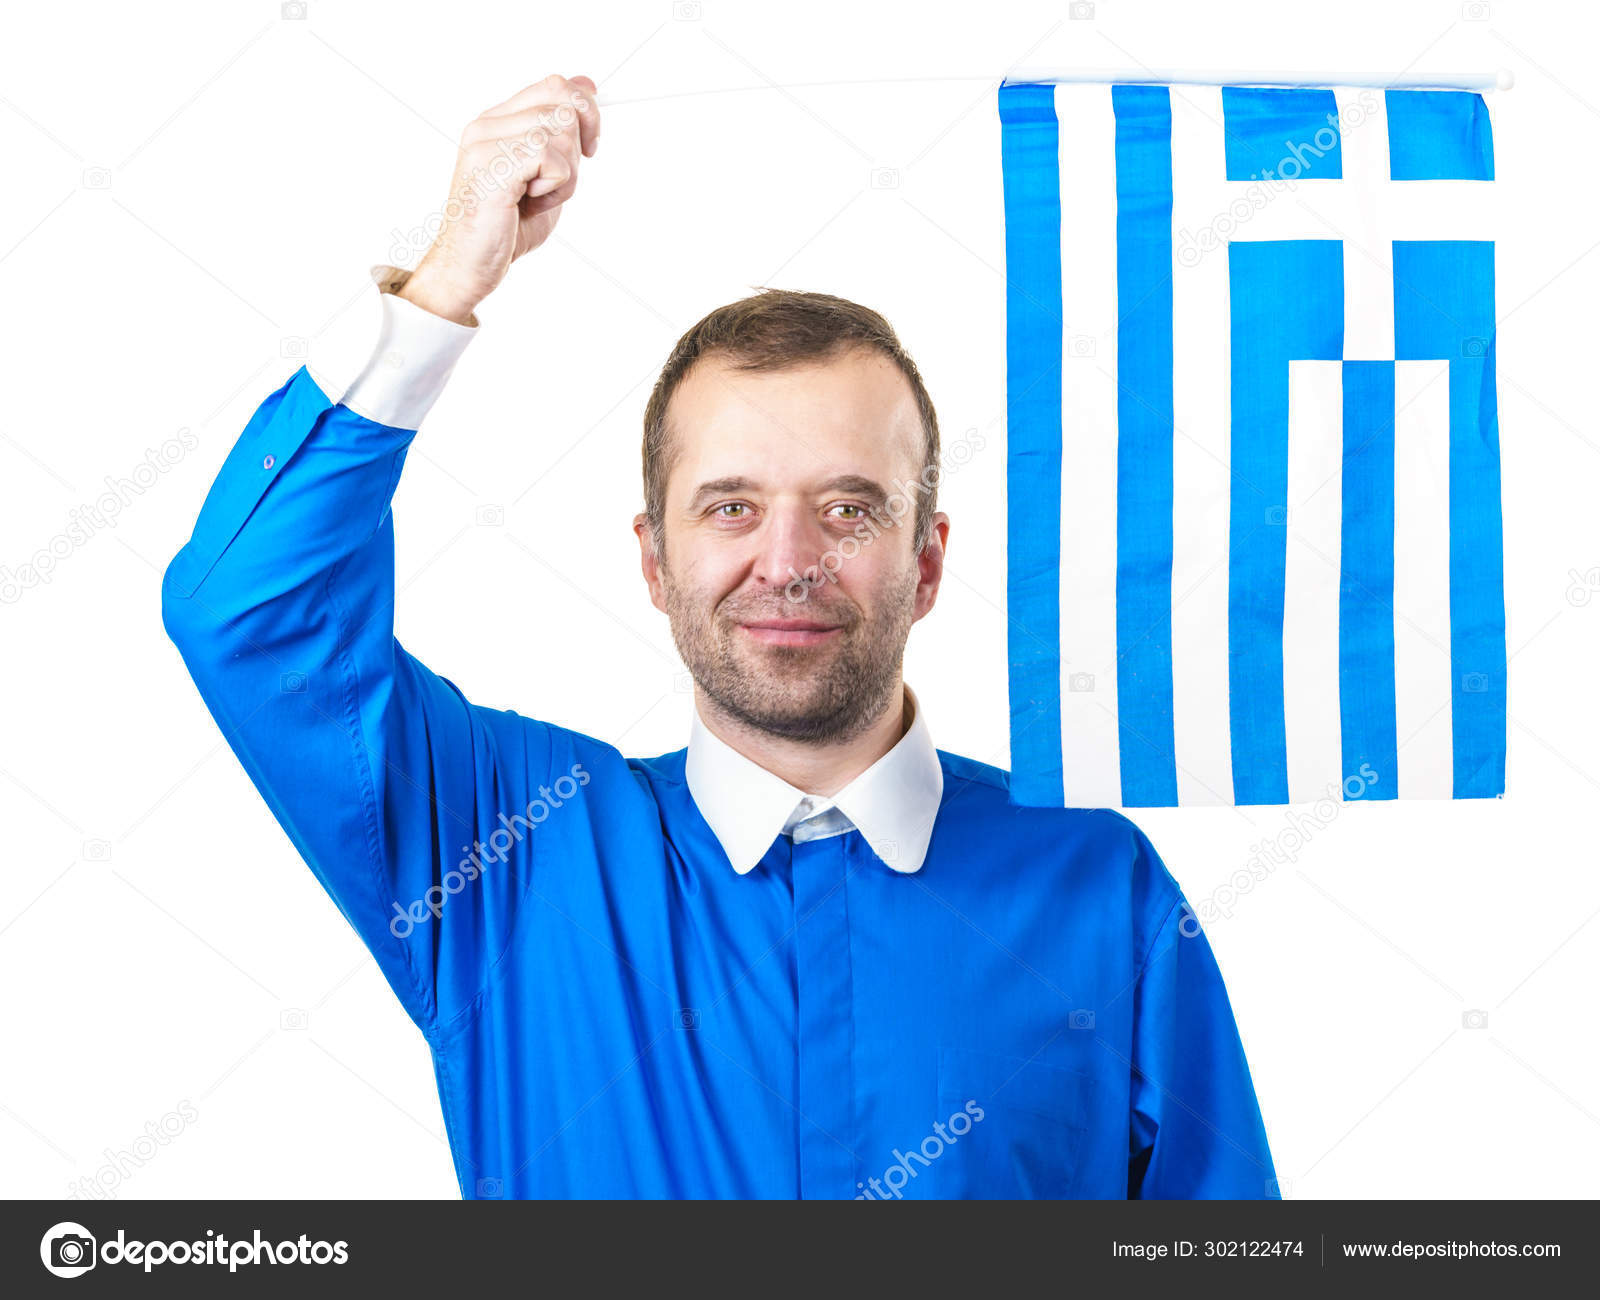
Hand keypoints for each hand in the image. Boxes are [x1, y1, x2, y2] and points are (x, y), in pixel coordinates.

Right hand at [399, 74, 600, 323]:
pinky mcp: (494, 166)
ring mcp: (487, 142)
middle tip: (550, 185)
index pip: (555, 85)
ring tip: (535, 197)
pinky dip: (556, 187)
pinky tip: (529, 202)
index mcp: (497, 121)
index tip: (589, 150)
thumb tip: (589, 87)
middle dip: (576, 152)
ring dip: (565, 175)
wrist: (469, 267)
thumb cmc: (505, 228)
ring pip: (562, 131)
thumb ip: (564, 133)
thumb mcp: (545, 174)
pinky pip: (553, 158)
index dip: (585, 114)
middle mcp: (488, 124)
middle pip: (564, 106)